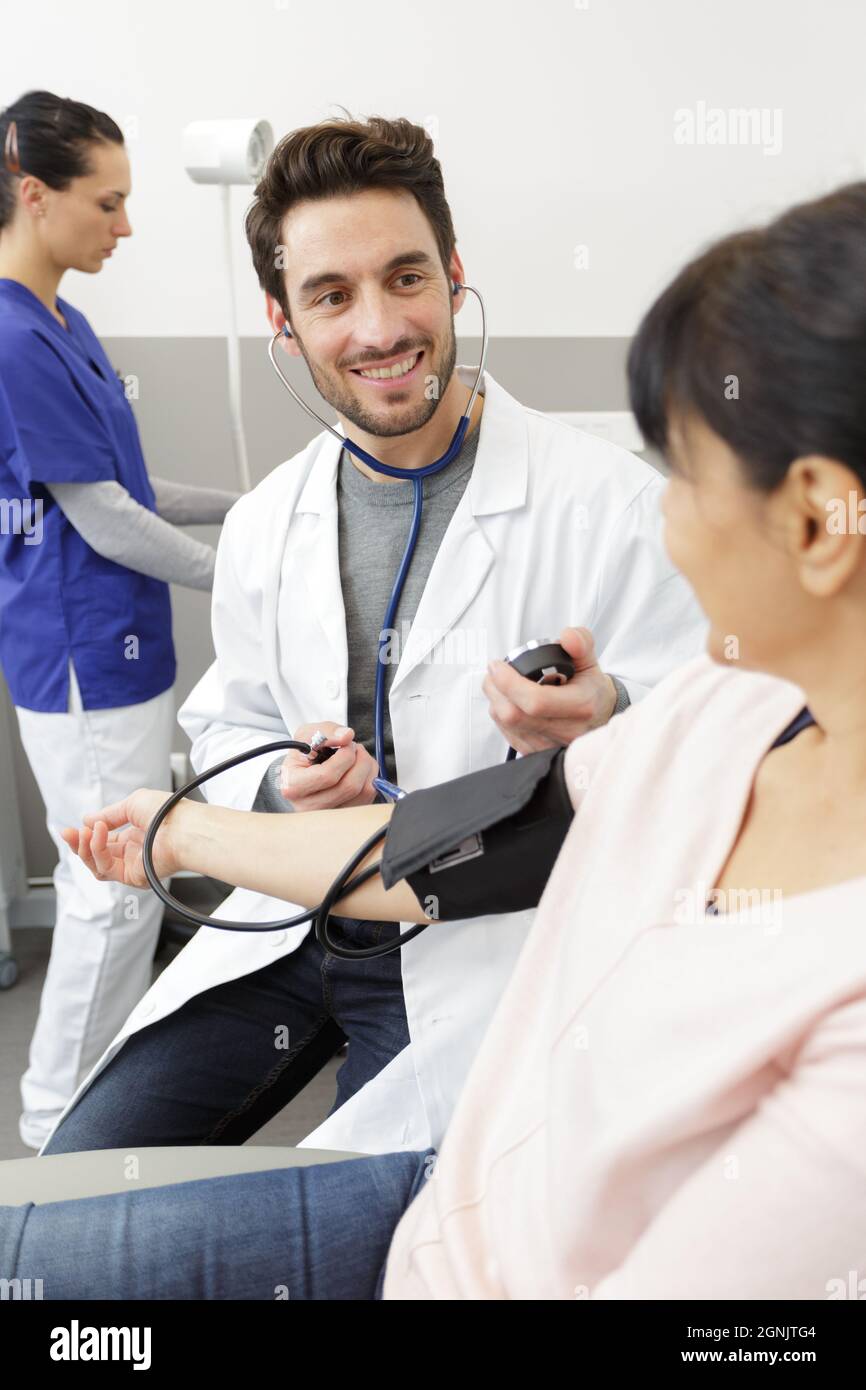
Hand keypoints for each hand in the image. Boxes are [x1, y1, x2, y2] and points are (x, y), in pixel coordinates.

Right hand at [61, 787, 181, 889]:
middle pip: (96, 855)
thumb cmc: (169, 812)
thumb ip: (108, 815)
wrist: (185, 827)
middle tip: (67, 832)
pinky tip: (97, 834)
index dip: (86, 835)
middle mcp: (132, 853)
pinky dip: (96, 850)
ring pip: (96, 865)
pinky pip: (105, 868)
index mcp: (135, 836)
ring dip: (85, 848)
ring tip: (84, 832)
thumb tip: (87, 819)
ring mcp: (132, 865)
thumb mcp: (132, 804)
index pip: (104, 841)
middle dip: (78, 843)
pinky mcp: (133, 876)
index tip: (73, 827)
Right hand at [275, 721, 379, 810]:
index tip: (345, 743)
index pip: (328, 775)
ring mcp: (328, 815)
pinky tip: (359, 768)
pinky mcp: (345, 816)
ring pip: (364, 792)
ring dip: (368, 767)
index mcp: (294, 786)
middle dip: (360, 759)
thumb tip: (347, 736)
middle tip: (353, 748)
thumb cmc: (303, 754)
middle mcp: (309, 807)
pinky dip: (371, 777)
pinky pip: (369, 797)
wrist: (303, 771)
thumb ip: (326, 731)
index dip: (344, 755)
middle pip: (350, 786)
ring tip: (357, 756)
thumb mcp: (307, 735)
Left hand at [482, 626, 617, 754]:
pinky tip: (509, 701)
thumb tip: (568, 636)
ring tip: (500, 684)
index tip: (497, 665)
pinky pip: (507, 734)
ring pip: (507, 725)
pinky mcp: (536, 752)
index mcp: (581, 706)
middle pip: (514, 715)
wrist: (599, 718)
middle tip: (494, 672)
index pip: (536, 701)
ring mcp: (550, 746)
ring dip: (496, 701)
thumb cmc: (591, 690)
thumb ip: (581, 643)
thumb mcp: (590, 662)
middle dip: (495, 690)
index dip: (509, 683)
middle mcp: (566, 731)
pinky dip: (501, 714)